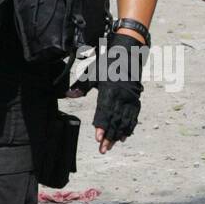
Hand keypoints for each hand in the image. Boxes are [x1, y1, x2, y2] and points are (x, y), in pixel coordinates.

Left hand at [92, 32, 144, 152]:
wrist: (128, 54)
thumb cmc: (108, 63)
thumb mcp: (92, 72)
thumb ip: (81, 85)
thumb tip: (69, 94)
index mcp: (109, 90)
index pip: (104, 112)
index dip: (101, 126)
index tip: (98, 138)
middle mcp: (121, 97)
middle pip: (114, 121)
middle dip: (109, 136)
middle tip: (103, 149)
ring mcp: (129, 99)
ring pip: (124, 121)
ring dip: (118, 135)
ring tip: (111, 146)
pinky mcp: (135, 100)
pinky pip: (133, 117)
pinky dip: (129, 128)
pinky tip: (125, 136)